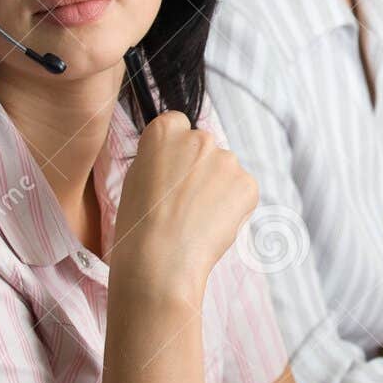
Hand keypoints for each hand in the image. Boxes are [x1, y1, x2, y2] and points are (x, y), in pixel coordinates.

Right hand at [108, 110, 258, 303]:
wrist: (160, 258)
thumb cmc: (138, 226)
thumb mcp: (135, 178)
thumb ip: (160, 160)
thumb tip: (177, 161)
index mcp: (164, 130)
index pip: (178, 124)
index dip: (176, 150)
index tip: (173, 172)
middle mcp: (199, 137)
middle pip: (204, 147)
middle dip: (199, 169)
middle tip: (185, 203)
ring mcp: (226, 159)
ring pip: (225, 170)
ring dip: (217, 188)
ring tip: (197, 220)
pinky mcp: (247, 183)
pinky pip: (242, 191)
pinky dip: (234, 207)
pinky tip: (213, 225)